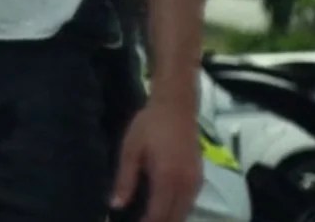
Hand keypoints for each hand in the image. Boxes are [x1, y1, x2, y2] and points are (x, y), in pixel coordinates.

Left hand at [111, 102, 201, 221]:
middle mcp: (185, 185)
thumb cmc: (149, 124)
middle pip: (174, 219)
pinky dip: (178, 210)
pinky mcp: (199, 177)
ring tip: (149, 216)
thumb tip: (115, 205)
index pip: (158, 216)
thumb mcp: (131, 149)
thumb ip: (124, 179)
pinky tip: (164, 206)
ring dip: (169, 218)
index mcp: (166, 179)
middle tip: (141, 221)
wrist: (176, 106)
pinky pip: (189, 203)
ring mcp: (195, 182)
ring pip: (184, 213)